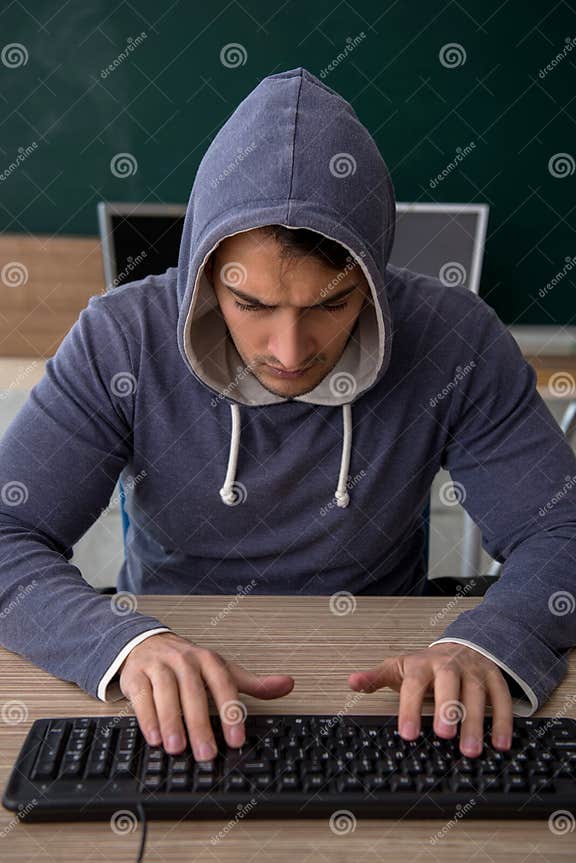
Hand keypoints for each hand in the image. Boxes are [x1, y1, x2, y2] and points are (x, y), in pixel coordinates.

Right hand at [118, 632, 294, 759]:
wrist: (147, 644)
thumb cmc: (188, 664)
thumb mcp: (221, 670)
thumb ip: (253, 683)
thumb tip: (287, 685)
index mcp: (208, 659)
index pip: (223, 684)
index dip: (230, 712)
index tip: (236, 740)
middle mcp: (184, 660)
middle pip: (193, 692)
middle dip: (200, 724)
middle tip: (206, 753)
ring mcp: (158, 666)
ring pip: (166, 693)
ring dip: (171, 722)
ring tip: (177, 748)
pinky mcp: (136, 675)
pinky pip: (142, 696)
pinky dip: (147, 717)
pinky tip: (154, 737)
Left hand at [348, 643, 512, 757]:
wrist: (461, 645)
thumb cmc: (426, 665)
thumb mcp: (399, 668)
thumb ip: (376, 678)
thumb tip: (351, 682)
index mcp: (422, 663)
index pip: (414, 683)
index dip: (410, 707)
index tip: (407, 734)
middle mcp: (449, 664)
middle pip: (449, 681)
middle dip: (447, 707)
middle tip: (444, 735)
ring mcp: (473, 669)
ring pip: (476, 692)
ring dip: (475, 721)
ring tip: (471, 750)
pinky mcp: (494, 677)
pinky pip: (502, 697)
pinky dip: (503, 720)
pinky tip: (500, 744)